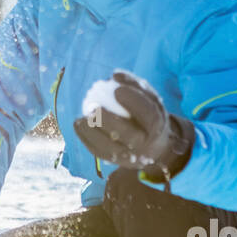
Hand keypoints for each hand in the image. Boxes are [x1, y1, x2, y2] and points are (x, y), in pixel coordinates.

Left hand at [73, 68, 194, 181]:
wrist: (153, 146)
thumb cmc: (147, 114)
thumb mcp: (148, 97)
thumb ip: (134, 84)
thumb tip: (115, 75)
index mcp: (158, 126)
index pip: (149, 115)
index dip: (134, 101)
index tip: (117, 89)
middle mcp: (146, 145)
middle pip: (130, 136)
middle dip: (110, 121)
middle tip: (94, 108)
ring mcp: (131, 156)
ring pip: (111, 149)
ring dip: (93, 134)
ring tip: (81, 119)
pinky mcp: (116, 161)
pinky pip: (100, 153)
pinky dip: (87, 139)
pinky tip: (79, 124)